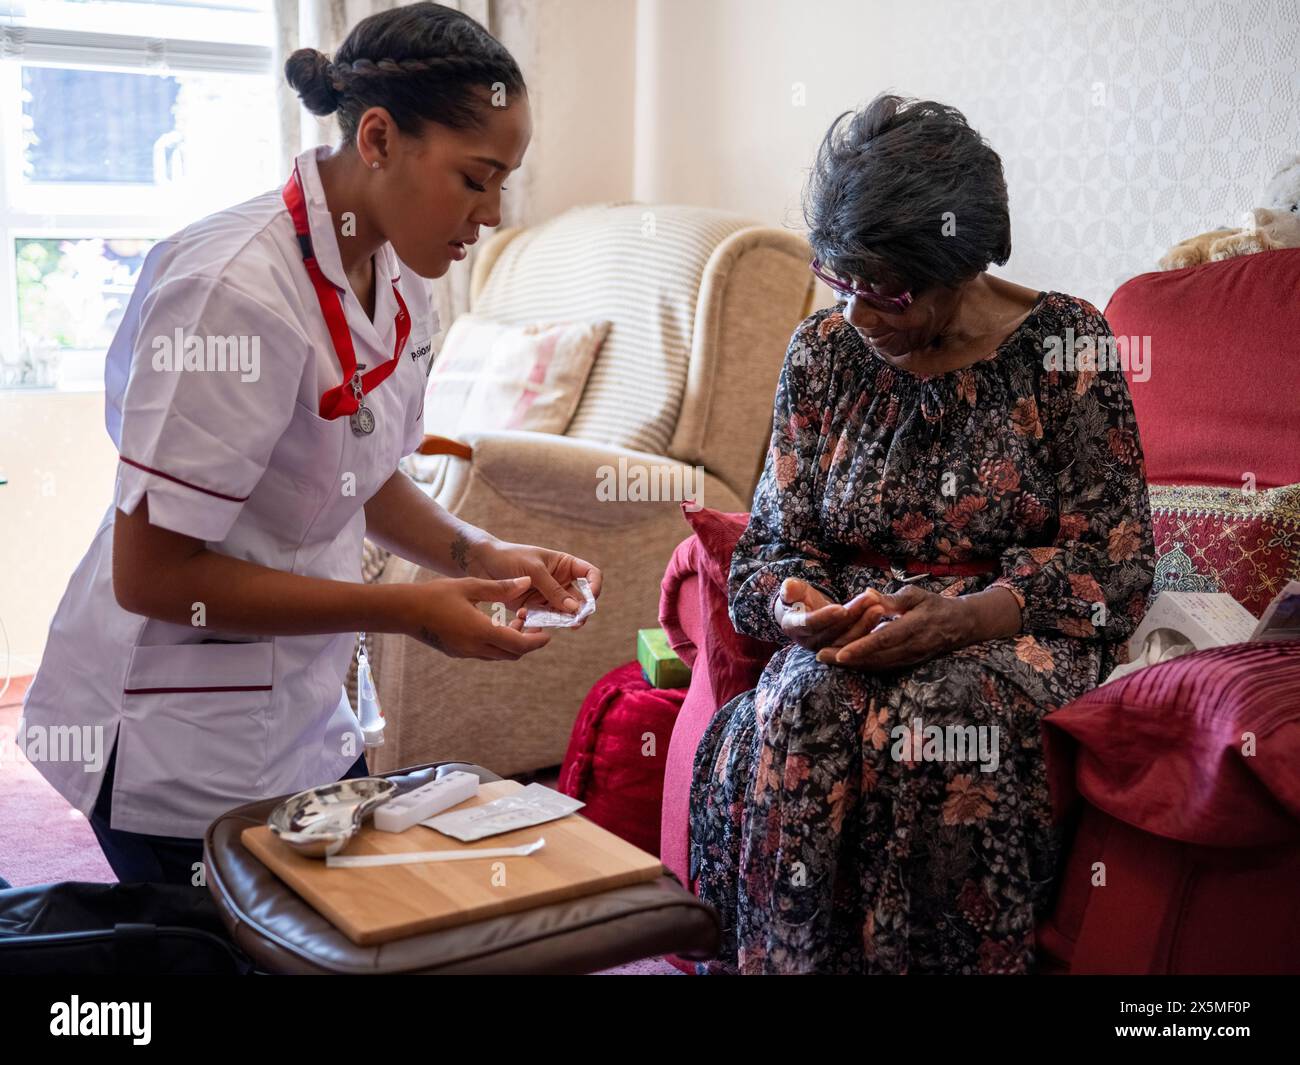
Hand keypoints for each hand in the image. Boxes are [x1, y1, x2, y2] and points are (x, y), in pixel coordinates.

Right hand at [403, 575, 552, 658]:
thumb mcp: (470, 586)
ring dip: (512, 641)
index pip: (519, 645)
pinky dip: (497, 642)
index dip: (537, 641)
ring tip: (514, 618)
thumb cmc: (436, 594)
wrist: (403, 611)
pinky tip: (495, 623)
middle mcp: (475, 647)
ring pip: (499, 655)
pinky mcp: (457, 652)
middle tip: (531, 621)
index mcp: (481, 631)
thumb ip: (501, 587)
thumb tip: (527, 582)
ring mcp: (465, 652)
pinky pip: (485, 652)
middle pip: (512, 654)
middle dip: (527, 641)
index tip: (547, 633)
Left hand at [473, 539, 602, 629]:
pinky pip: (544, 620)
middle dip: (579, 612)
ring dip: (557, 620)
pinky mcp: (534, 608)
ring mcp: (548, 596)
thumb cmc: (509, 558)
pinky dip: (537, 622)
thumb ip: (554, 590)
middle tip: (574, 623)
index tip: (590, 600)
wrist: (482, 563)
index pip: (591, 575)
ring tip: (543, 620)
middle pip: (581, 600)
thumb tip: (576, 609)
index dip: (595, 587)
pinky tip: (522, 616)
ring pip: (564, 614)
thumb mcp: (534, 571)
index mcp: (566, 565)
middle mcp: (561, 582)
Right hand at [775, 577, 878, 650]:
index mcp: (794, 627)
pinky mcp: (841, 648)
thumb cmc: (797, 598)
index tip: (841, 608)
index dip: (825, 617)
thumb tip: (789, 588)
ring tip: (878, 605)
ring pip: (848, 639)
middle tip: (871, 600)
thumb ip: (790, 589)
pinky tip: (881, 612)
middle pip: (834, 632)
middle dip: (853, 616)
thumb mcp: (791, 590)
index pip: (810, 624)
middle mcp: (809, 642)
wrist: (801, 613)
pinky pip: (856, 641)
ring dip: (865, 623)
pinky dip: (869, 627)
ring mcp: (826, 647)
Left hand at [815, 585, 978, 669]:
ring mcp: (910, 658)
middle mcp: (911, 647)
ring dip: (851, 664)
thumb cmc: (935, 605)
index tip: (840, 652)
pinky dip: (863, 666)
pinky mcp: (907, 664)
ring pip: (877, 665)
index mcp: (914, 627)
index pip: (884, 639)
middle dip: (847, 659)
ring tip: (826, 659)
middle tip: (820, 655)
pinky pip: (883, 667)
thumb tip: (869, 595)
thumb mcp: (917, 595)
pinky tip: (844, 663)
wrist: (960, 626)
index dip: (862, 647)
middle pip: (875, 657)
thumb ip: (893, 599)